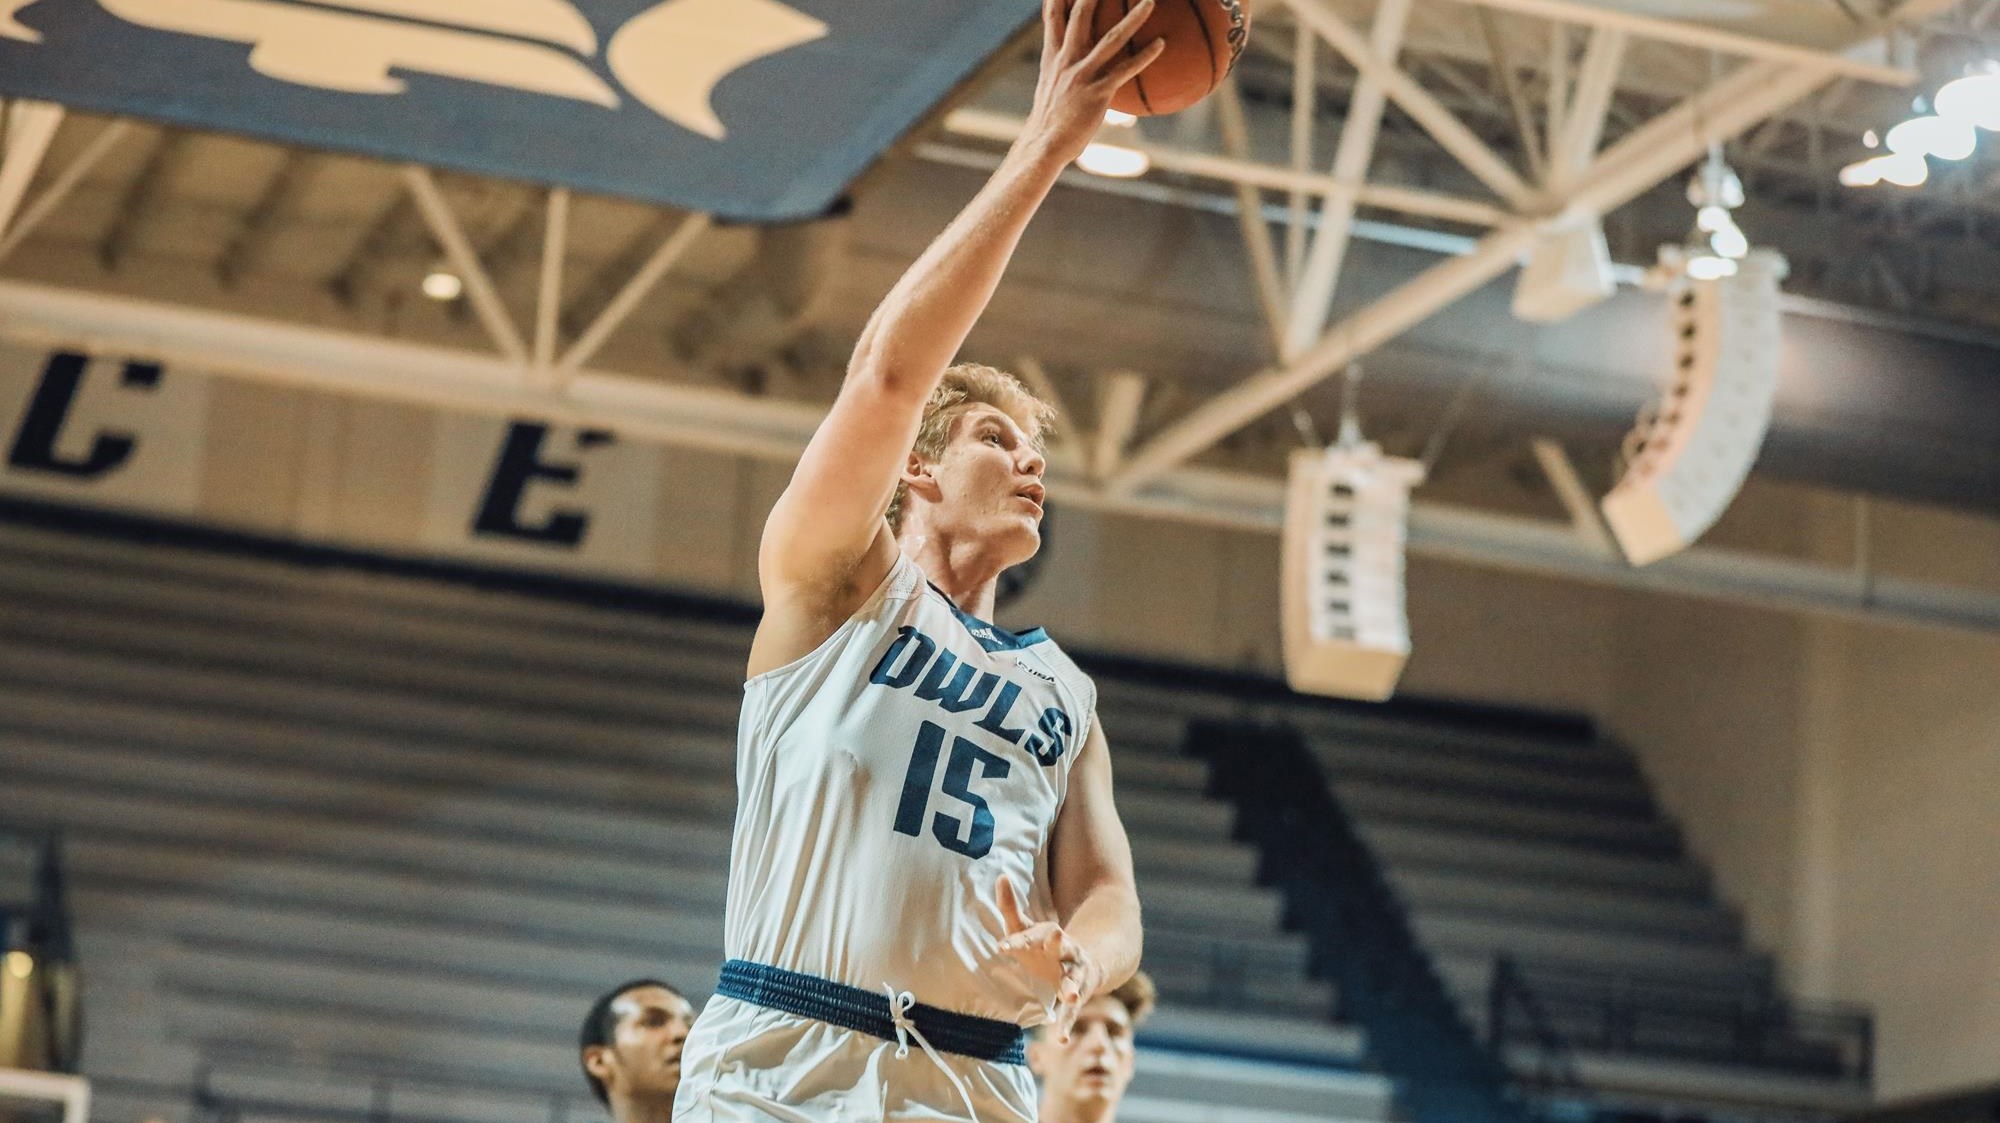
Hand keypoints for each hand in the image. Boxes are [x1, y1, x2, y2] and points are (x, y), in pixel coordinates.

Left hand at [994, 878, 1104, 1042]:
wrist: (1087, 960)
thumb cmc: (1045, 945)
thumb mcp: (1027, 926)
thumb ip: (1010, 906)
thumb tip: (1000, 875)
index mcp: (1048, 935)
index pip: (1032, 934)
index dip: (1018, 939)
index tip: (1001, 947)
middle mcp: (1065, 951)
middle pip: (1061, 945)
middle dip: (1058, 942)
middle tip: (1055, 936)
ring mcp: (1074, 973)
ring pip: (1074, 979)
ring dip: (1072, 987)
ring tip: (1072, 996)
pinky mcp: (1078, 994)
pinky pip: (1072, 1010)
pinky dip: (1066, 1024)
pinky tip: (1060, 1039)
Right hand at [1019, 0, 1166, 166]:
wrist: (1044, 146)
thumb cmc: (1051, 122)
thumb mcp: (1050, 90)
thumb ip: (1062, 72)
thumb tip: (1074, 69)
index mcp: (1053, 58)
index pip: (1054, 18)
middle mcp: (1066, 61)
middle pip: (1080, 16)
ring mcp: (1081, 75)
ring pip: (1110, 39)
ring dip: (1132, 18)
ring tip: (1150, 2)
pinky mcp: (1097, 93)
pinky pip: (1124, 70)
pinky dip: (1144, 56)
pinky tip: (1161, 44)